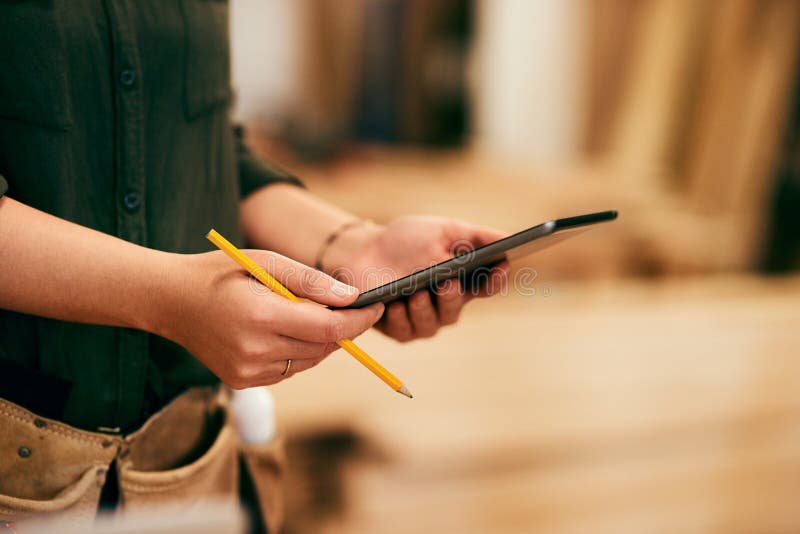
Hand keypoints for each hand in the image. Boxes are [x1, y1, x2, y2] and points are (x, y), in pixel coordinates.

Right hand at [153, 250, 383, 387]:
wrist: (170, 301)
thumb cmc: (221, 272)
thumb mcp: (265, 262)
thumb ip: (310, 282)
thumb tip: (351, 299)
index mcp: (261, 317)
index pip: (329, 329)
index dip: (359, 321)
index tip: (376, 307)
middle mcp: (256, 351)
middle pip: (324, 347)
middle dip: (343, 327)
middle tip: (345, 305)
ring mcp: (249, 371)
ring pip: (311, 360)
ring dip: (321, 340)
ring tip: (306, 313)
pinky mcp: (245, 381)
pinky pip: (291, 369)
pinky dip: (299, 350)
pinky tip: (282, 329)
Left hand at [325, 216, 508, 341]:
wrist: (365, 250)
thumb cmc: (408, 240)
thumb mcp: (443, 231)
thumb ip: (475, 236)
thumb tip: (509, 238)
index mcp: (463, 281)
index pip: (487, 286)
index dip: (496, 279)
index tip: (501, 265)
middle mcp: (446, 305)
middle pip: (456, 308)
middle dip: (452, 296)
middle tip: (447, 281)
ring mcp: (423, 320)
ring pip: (431, 324)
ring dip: (425, 309)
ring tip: (417, 292)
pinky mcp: (399, 329)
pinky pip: (404, 330)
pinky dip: (400, 318)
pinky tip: (395, 304)